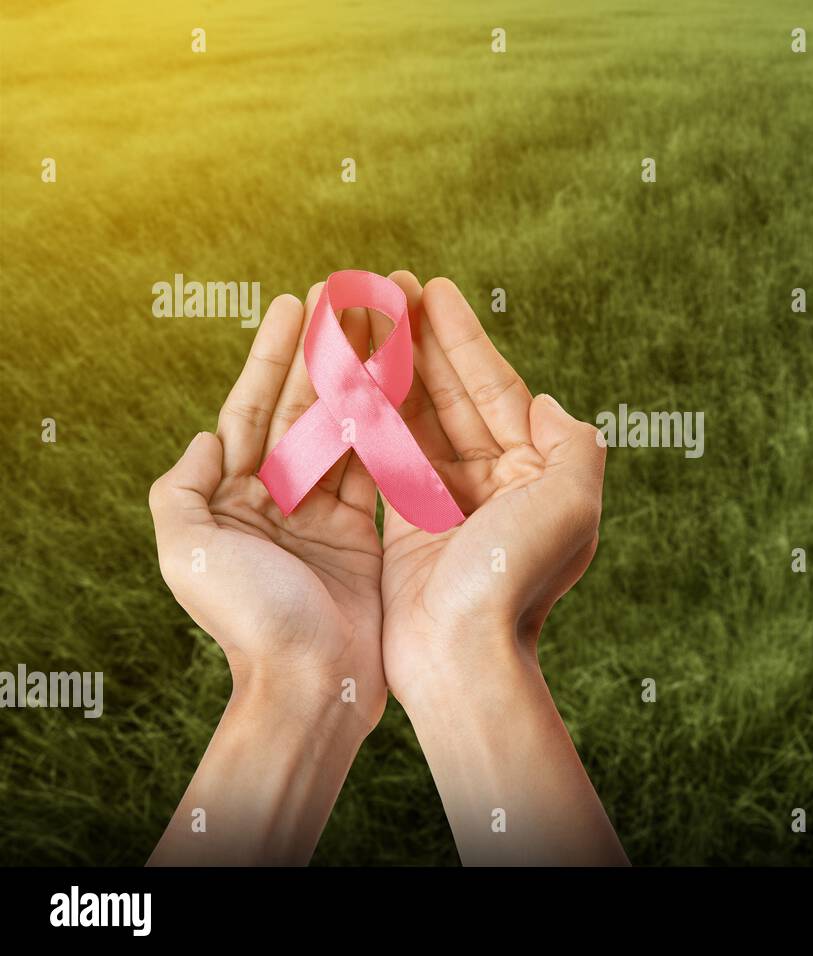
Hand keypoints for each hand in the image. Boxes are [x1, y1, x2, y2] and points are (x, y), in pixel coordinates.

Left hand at [148, 288, 385, 734]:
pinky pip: (379, 467)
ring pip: (346, 429)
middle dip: (325, 351)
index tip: (298, 303)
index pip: (253, 408)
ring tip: (383, 325)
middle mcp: (278, 500)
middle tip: (350, 296)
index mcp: (231, 498)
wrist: (314, 684)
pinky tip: (403, 385)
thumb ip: (184, 489)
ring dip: (361, 377)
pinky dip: (390, 426)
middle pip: (302, 409)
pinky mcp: (365, 535)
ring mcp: (324, 516)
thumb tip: (208, 436)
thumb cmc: (249, 620)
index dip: (274, 354)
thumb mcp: (188, 551)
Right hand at [371, 273, 604, 705]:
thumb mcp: (571, 506)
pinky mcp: (408, 524)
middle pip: (454, 395)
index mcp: (537, 473)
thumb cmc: (515, 580)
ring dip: (393, 367)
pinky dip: (371, 415)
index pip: (498, 389)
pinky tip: (350, 375)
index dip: (465, 337)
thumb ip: (573, 446)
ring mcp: (449, 502)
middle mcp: (495, 482)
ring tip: (363, 316)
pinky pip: (387, 455)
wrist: (463, 657)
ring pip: (417, 418)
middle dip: (422, 339)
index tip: (433, 288)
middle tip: (386, 284)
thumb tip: (550, 404)